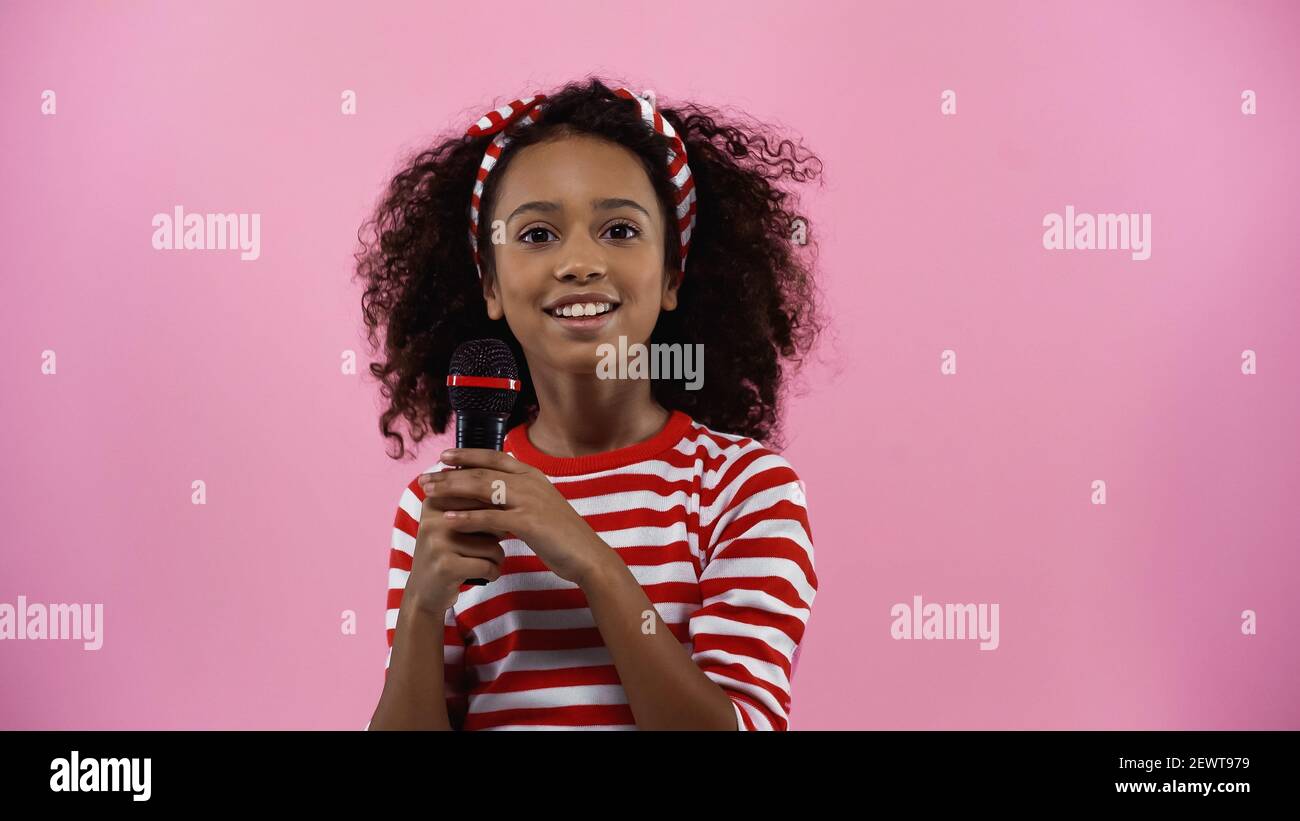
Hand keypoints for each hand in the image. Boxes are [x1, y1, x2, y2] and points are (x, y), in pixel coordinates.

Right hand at [403, 474, 506, 616]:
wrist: (424, 591)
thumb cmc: (448, 551)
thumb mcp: (452, 523)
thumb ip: (473, 503)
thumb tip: (507, 486)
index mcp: (435, 501)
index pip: (481, 497)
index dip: (495, 514)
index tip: (488, 528)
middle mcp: (434, 519)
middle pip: (489, 519)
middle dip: (498, 535)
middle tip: (487, 546)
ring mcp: (438, 543)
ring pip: (493, 545)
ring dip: (497, 558)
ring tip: (483, 562)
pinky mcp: (446, 566)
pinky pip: (487, 565)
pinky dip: (493, 572)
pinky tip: (486, 575)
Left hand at [420, 448, 614, 586]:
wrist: (587, 555)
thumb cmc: (562, 535)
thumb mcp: (540, 506)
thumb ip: (519, 496)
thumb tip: (495, 492)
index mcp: (532, 475)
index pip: (493, 457)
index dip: (466, 455)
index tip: (442, 456)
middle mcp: (529, 482)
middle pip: (481, 471)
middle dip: (450, 473)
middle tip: (424, 477)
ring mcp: (529, 500)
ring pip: (482, 489)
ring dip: (452, 489)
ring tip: (428, 493)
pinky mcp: (528, 522)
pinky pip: (491, 517)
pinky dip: (468, 517)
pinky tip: (449, 519)